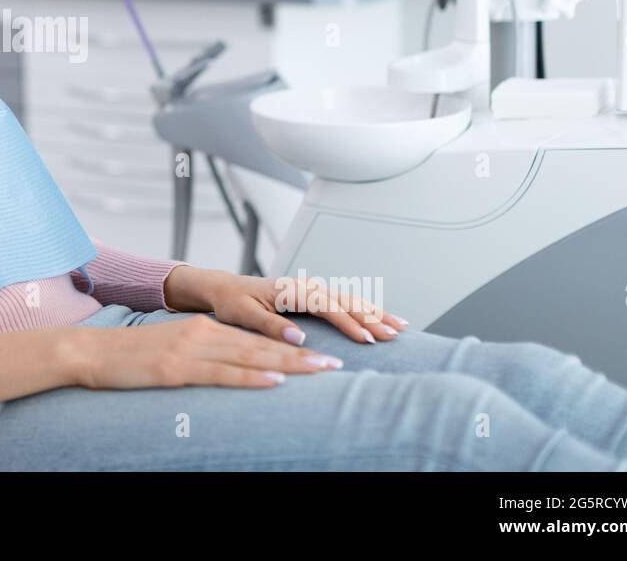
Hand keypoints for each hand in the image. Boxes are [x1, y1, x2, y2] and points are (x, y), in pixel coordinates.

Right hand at [72, 314, 343, 392]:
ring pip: (250, 357)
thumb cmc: (129, 357)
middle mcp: (203, 334)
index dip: (291, 348)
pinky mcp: (177, 368)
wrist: (91, 352)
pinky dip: (251, 377)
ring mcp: (191, 350)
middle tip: (335, 362)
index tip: (320, 355)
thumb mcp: (172, 351)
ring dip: (289, 365)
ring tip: (319, 370)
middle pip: (261, 346)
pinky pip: (221, 374)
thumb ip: (201, 356)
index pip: (256, 339)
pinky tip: (273, 380)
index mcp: (203, 329)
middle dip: (302, 356)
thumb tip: (228, 368)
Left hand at [203, 272, 408, 345]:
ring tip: (401, 327)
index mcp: (292, 290)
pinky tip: (381, 318)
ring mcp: (312, 290)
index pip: (327, 307)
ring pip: (350, 300)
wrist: (225, 288)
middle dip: (372, 318)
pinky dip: (365, 309)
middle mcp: (306, 287)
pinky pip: (344, 301)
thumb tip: (299, 336)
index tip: (367, 339)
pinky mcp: (313, 296)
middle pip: (346, 301)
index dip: (349, 323)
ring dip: (375, 312)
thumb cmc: (233, 302)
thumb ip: (271, 325)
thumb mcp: (244, 315)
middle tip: (394, 335)